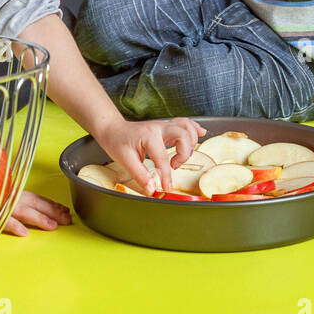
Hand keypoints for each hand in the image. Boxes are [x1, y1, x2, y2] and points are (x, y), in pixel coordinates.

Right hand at [3, 188, 71, 235]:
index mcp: (15, 194)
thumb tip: (39, 212)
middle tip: (67, 219)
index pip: (38, 199)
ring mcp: (1, 206)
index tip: (65, 210)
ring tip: (52, 226)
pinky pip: (4, 221)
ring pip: (24, 211)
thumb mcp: (4, 198)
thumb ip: (19, 203)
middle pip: (36, 204)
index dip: (53, 204)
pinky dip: (15, 226)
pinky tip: (25, 232)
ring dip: (39, 218)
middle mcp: (11, 198)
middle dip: (53, 211)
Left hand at [90, 116, 206, 194]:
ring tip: (182, 156)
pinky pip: (184, 123)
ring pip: (186, 126)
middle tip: (174, 165)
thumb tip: (152, 189)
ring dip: (191, 141)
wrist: (112, 129)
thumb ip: (140, 175)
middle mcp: (159, 128)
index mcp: (148, 136)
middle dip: (183, 154)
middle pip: (183, 135)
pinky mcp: (166, 127)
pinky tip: (200, 133)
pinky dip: (194, 128)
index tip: (167, 188)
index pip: (163, 158)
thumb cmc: (117, 142)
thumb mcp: (125, 161)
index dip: (166, 176)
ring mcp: (163, 126)